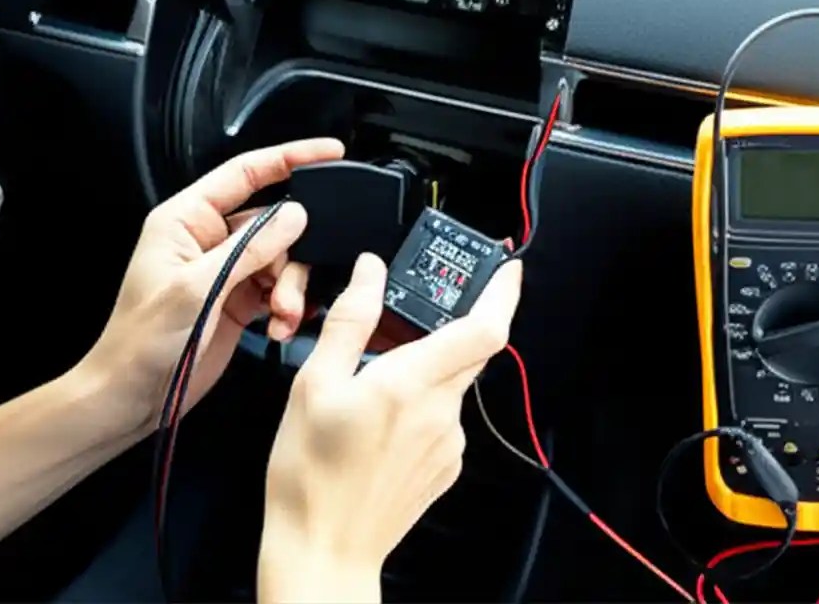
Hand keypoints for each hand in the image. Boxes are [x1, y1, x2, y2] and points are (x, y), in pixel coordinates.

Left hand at [75, 138, 344, 436]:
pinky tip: (281, 326)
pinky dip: (289, 307)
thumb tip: (293, 216)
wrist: (132, 395)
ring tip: (284, 315)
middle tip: (291, 286)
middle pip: (274, 223)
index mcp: (186, 220)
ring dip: (292, 288)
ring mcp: (225, 271)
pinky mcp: (239, 301)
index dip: (289, 157)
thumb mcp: (197, 287)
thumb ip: (249, 248)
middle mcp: (207, 240)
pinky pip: (280, 290)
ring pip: (283, 260)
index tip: (328, 152)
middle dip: (293, 254)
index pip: (245, 172)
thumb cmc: (140, 341)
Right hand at [257, 254, 523, 601]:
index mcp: (412, 383)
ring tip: (370, 384)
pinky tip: (379, 422)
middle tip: (408, 317)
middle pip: (469, 351)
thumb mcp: (313, 384)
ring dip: (425, 370)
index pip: (485, 328)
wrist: (323, 549)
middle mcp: (441, 412)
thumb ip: (350, 321)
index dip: (504, 293)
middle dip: (448, 326)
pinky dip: (421, 405)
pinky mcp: (446, 466)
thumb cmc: (310, 474)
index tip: (508, 268)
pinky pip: (443, 418)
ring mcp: (449, 443)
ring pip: (451, 385)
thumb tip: (369, 271)